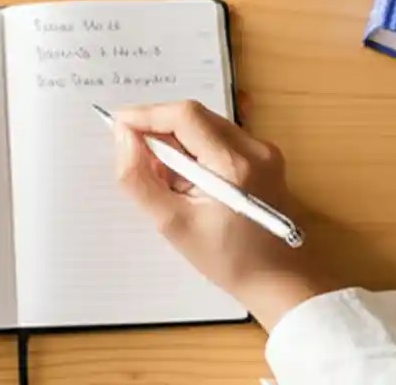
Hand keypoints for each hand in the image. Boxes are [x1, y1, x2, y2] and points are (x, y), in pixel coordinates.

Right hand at [113, 101, 335, 330]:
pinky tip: (187, 180)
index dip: (146, 114)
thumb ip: (139, 179)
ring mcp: (264, 151)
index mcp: (235, 165)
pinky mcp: (265, 158)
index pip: (184, 116)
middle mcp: (255, 148)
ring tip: (163, 177)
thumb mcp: (173, 224)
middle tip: (136, 156)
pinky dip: (195, 149)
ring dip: (176, 140)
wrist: (279, 281)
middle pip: (195, 117)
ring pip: (205, 125)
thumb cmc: (227, 260)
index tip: (117, 125)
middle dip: (159, 128)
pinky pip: (219, 138)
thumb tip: (123, 138)